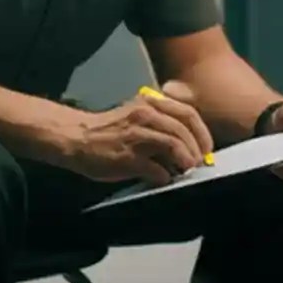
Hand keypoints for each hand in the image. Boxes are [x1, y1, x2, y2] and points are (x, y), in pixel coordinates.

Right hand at [65, 81, 213, 186]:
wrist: (76, 137)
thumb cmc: (108, 129)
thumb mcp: (136, 114)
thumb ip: (159, 120)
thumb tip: (186, 142)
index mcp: (150, 103)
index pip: (188, 113)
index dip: (202, 132)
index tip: (206, 148)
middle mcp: (145, 115)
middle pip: (184, 131)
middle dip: (197, 150)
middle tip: (198, 163)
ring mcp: (136, 136)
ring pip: (174, 146)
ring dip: (185, 161)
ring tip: (185, 171)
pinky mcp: (128, 158)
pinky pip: (156, 169)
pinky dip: (165, 177)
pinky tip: (163, 180)